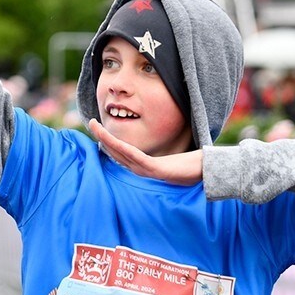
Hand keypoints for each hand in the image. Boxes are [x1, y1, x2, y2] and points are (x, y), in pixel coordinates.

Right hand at [88, 119, 202, 185]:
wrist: (203, 172)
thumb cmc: (189, 165)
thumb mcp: (171, 157)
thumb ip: (161, 154)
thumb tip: (158, 148)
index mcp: (142, 165)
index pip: (120, 153)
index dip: (107, 141)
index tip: (98, 129)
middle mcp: (140, 168)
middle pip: (115, 152)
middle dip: (101, 136)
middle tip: (90, 122)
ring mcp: (145, 169)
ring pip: (119, 153)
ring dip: (105, 139)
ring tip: (95, 126)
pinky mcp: (153, 168)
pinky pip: (132, 156)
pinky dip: (119, 147)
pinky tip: (111, 140)